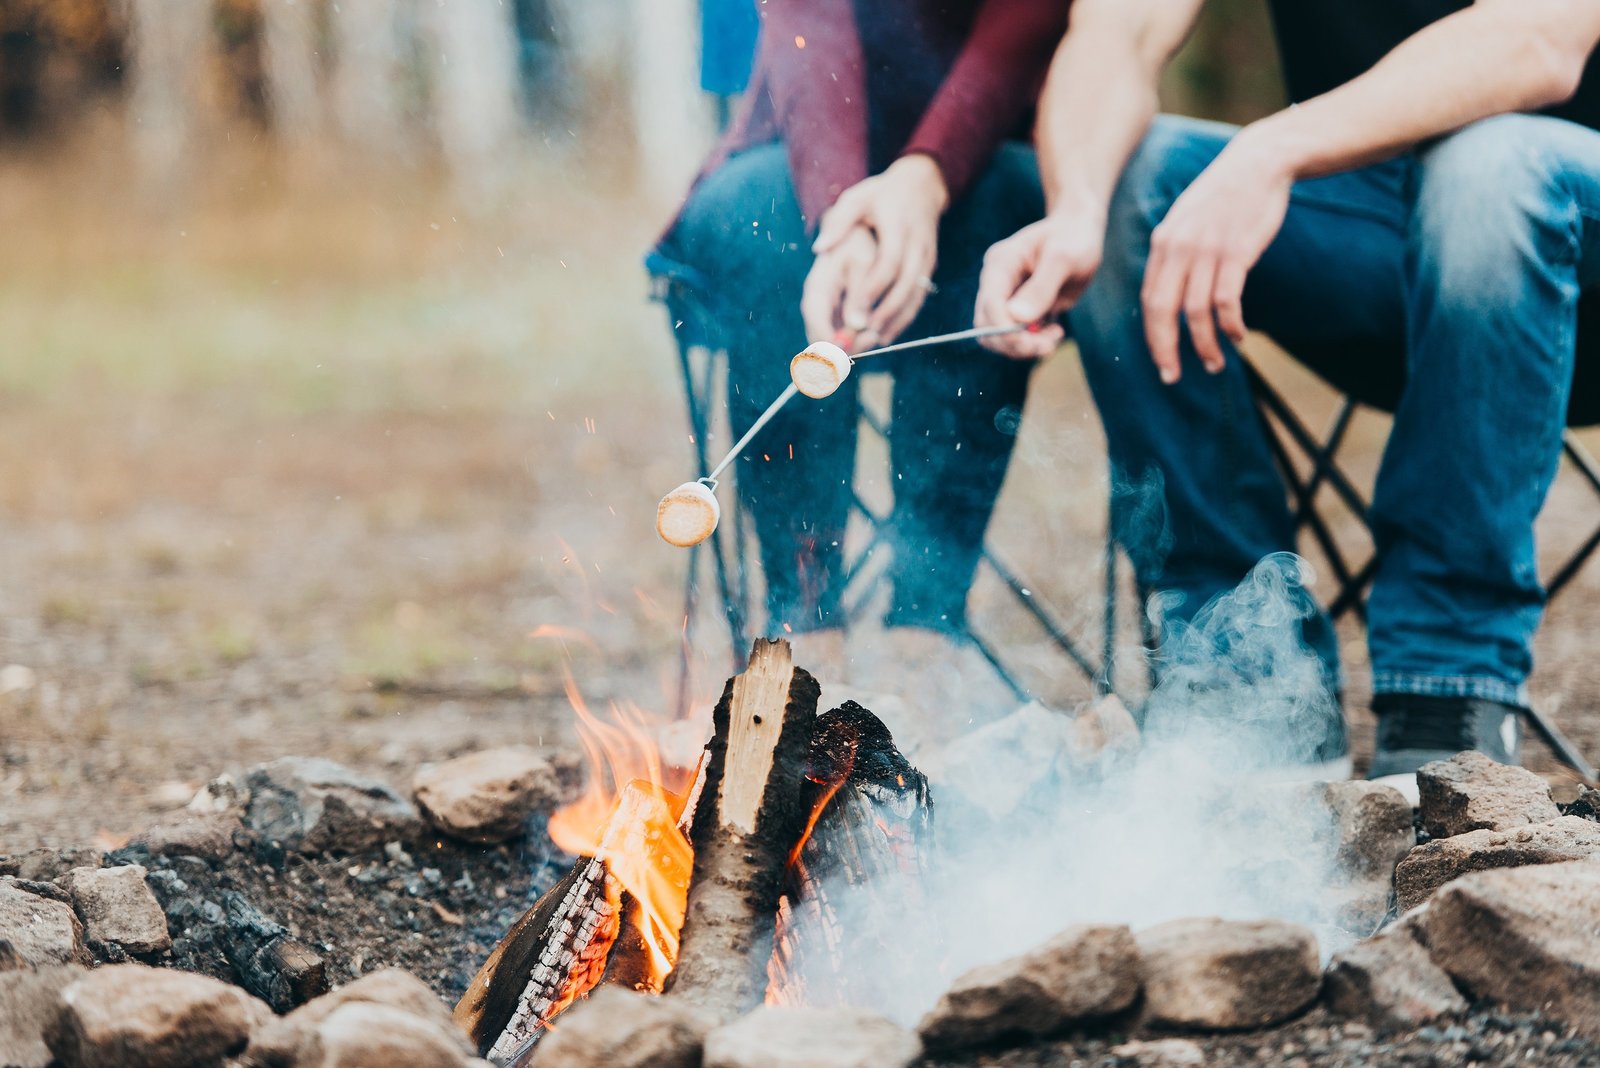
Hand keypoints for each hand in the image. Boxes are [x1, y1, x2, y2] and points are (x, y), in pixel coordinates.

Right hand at [801, 226, 878, 347]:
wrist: (857, 235)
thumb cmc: (860, 243)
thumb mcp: (862, 263)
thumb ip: (859, 293)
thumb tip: (858, 326)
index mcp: (817, 287)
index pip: (815, 319)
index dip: (828, 338)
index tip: (847, 349)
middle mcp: (817, 305)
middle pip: (820, 338)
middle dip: (844, 347)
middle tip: (872, 339)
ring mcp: (826, 314)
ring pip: (832, 343)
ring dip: (854, 346)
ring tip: (877, 336)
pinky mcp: (838, 319)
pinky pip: (844, 339)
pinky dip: (858, 341)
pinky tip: (877, 333)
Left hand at [812, 154, 948, 345]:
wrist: (922, 185)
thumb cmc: (881, 193)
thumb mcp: (857, 198)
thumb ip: (839, 221)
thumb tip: (820, 248)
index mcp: (898, 226)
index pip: (889, 262)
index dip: (874, 288)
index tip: (857, 310)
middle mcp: (917, 243)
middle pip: (906, 284)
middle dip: (887, 311)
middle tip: (866, 334)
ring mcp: (926, 256)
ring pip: (916, 294)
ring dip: (898, 320)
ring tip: (875, 341)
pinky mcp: (929, 266)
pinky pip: (920, 296)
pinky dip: (905, 317)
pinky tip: (887, 334)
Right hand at [974, 197, 1105, 358]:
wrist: (1079, 232)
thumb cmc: (1073, 238)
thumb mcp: (1063, 258)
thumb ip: (1041, 286)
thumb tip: (1018, 318)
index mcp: (1000, 265)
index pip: (989, 304)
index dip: (1004, 328)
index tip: (1031, 342)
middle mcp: (997, 283)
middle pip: (987, 326)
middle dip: (1014, 343)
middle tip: (1048, 345)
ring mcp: (1006, 297)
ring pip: (998, 336)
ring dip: (1024, 346)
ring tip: (1055, 336)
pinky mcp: (1019, 310)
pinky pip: (1015, 337)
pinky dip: (1033, 343)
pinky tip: (1054, 331)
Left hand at [1141, 128, 1291, 382]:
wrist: (1257, 163)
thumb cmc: (1223, 197)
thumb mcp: (1186, 221)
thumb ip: (1174, 255)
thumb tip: (1166, 295)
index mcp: (1162, 245)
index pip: (1149, 301)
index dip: (1153, 337)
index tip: (1161, 361)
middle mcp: (1178, 249)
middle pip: (1162, 312)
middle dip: (1165, 350)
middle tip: (1171, 377)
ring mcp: (1206, 251)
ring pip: (1195, 313)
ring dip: (1204, 345)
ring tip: (1214, 363)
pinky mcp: (1235, 252)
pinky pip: (1226, 301)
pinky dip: (1230, 325)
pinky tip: (1237, 336)